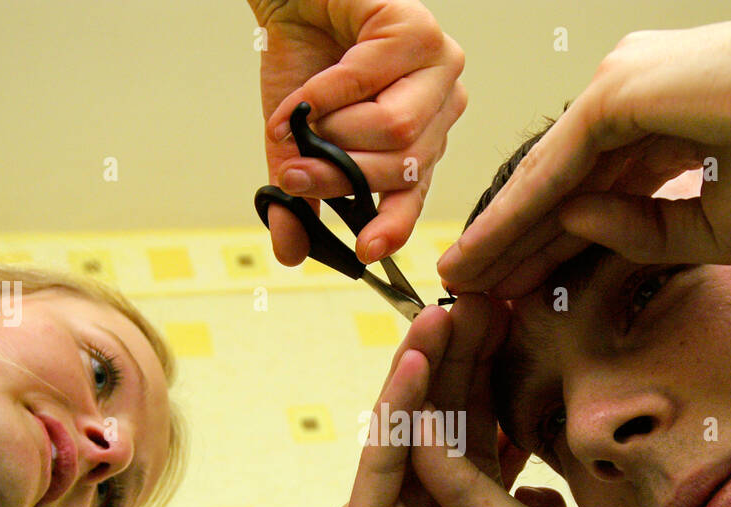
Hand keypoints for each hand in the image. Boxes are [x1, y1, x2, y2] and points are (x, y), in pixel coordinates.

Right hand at [250, 0, 466, 265]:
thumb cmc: (303, 61)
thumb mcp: (296, 143)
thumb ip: (300, 195)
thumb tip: (289, 254)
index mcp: (424, 135)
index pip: (418, 190)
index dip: (394, 223)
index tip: (364, 252)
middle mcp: (441, 103)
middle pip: (403, 163)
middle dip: (340, 176)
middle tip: (295, 176)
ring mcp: (437, 65)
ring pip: (395, 129)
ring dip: (334, 131)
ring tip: (302, 120)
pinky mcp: (416, 29)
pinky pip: (368, 80)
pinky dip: (322, 96)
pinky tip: (297, 101)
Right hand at [340, 297, 567, 506]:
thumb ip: (500, 488)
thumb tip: (507, 449)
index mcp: (481, 493)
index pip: (485, 412)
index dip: (496, 362)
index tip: (513, 306)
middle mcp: (437, 490)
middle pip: (448, 404)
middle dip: (462, 348)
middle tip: (477, 288)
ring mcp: (398, 504)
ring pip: (411, 420)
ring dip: (427, 364)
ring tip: (445, 309)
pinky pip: (381, 457)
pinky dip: (397, 411)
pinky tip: (415, 365)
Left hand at [437, 10, 730, 297]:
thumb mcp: (721, 232)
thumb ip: (645, 236)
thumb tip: (575, 220)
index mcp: (666, 129)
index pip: (595, 198)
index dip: (555, 247)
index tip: (521, 289)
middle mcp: (634, 103)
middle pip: (557, 191)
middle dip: (512, 246)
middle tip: (469, 291)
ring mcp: (620, 91)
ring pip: (546, 181)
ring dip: (502, 234)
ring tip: (459, 281)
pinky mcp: (616, 93)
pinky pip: (555, 169)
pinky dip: (518, 214)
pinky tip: (485, 252)